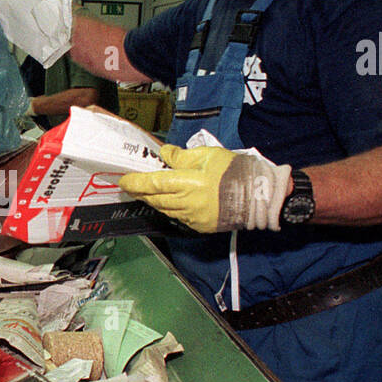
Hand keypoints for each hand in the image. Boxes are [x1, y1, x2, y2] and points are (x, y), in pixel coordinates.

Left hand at [117, 145, 291, 232]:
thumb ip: (181, 157)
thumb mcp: (207, 155)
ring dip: (154, 201)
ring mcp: (193, 217)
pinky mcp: (201, 226)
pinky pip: (179, 217)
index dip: (136, 182)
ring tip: (147, 193)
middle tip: (131, 186)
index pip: (153, 184)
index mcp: (187, 183)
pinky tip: (169, 202)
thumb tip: (164, 155)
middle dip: (141, 192)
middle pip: (155, 199)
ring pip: (165, 209)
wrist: (258, 195)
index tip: (124, 179)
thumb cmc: (234, 171)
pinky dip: (171, 209)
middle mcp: (186, 203)